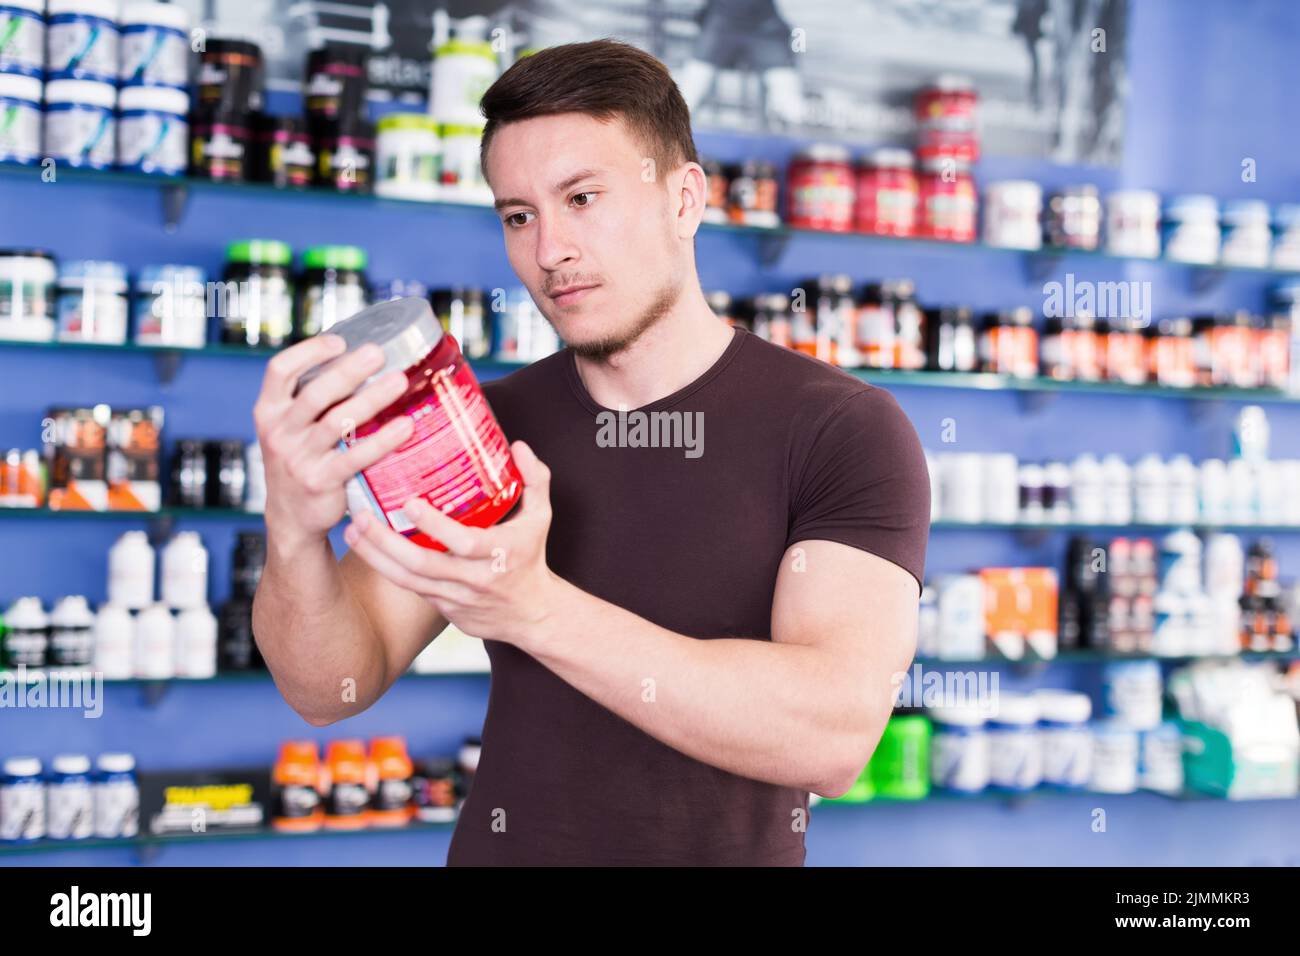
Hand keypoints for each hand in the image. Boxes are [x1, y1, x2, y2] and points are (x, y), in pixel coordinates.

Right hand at [252, 335, 414, 552]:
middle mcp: (279, 432)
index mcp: (269, 411)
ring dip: (371, 400)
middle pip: (314, 394)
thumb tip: (363, 360)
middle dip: (348, 371)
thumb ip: (313, 399)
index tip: (340, 341)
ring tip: (399, 382)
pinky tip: (405, 427)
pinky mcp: (320, 481)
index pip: (279, 370)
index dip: (309, 352)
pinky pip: (355, 457)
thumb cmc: (300, 459)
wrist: (290, 516)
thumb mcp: (291, 427)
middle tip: (379, 353)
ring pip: (337, 423)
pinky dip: (382, 441)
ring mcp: (298, 458)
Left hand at [341, 440, 560, 645]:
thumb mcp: (541, 517)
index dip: (435, 525)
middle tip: (360, 516)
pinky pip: (410, 588)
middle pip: (423, 565)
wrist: (532, 616)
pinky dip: (386, 568)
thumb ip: (534, 478)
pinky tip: (365, 548)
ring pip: (408, 581)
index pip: (464, 542)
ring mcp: (456, 597)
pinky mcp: (444, 609)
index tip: (409, 503)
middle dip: (385, 542)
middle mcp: (475, 578)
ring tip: (350, 531)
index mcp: (500, 553)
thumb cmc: (531, 558)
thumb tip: (517, 445)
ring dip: (374, 557)